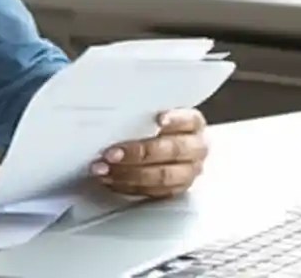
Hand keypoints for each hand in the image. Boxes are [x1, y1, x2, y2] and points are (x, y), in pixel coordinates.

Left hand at [92, 108, 208, 198]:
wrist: (168, 145)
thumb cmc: (154, 125)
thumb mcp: (153, 112)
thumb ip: (142, 112)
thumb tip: (114, 107)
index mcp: (193, 124)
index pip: (189, 120)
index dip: (175, 120)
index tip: (158, 119)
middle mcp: (196, 149)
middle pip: (173, 151)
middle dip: (139, 153)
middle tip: (112, 153)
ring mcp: (188, 173)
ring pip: (162, 177)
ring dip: (129, 174)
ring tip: (104, 169)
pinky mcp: (174, 191)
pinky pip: (152, 192)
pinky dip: (127, 186)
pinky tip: (110, 179)